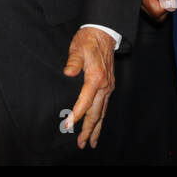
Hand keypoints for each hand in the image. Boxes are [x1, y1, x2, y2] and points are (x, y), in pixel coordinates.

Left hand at [62, 26, 116, 148]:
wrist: (104, 33)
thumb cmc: (88, 40)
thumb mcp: (77, 48)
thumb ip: (73, 61)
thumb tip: (67, 72)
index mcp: (95, 78)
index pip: (85, 102)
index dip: (77, 115)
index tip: (68, 125)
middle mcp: (104, 85)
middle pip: (96, 113)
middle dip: (89, 130)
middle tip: (81, 143)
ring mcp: (108, 86)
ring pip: (102, 112)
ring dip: (96, 128)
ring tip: (91, 142)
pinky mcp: (109, 85)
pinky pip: (105, 106)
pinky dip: (101, 118)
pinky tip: (98, 124)